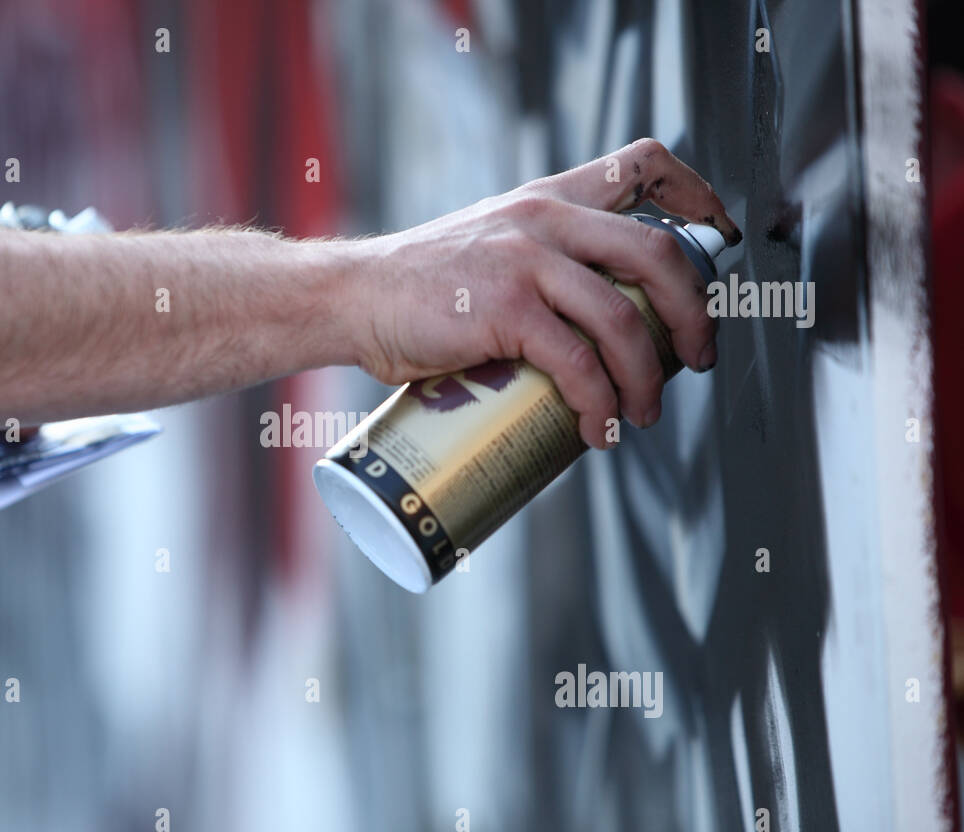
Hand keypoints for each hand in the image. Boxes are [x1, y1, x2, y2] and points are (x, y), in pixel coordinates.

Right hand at [344, 139, 740, 448]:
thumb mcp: (489, 249)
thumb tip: (597, 330)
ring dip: (650, 376)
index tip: (719, 238)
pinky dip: (601, 404)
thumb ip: (542, 266)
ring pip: (624, 318)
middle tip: (698, 356)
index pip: (643, 164)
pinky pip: (578, 362)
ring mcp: (526, 262)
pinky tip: (599, 427)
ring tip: (644, 412)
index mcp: (547, 200)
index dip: (697, 197)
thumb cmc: (417, 288)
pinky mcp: (505, 309)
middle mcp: (545, 219)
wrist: (352, 297)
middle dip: (695, 314)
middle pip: (658, 253)